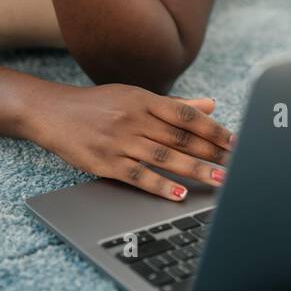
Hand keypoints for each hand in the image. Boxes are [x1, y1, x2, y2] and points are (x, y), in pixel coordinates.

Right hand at [30, 83, 234, 200]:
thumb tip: (210, 105)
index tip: (235, 141)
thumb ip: (173, 105)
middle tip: (237, 164)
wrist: (53, 112)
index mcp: (144, 100)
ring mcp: (120, 141)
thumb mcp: (134, 96)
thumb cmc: (98, 104)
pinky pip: (138, 175)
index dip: (214, 129)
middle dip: (212, 152)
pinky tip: (179, 193)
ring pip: (165, 157)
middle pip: (181, 138)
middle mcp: (134, 119)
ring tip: (219, 180)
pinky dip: (160, 185)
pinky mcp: (105, 163)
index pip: (187, 115)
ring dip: (195, 170)